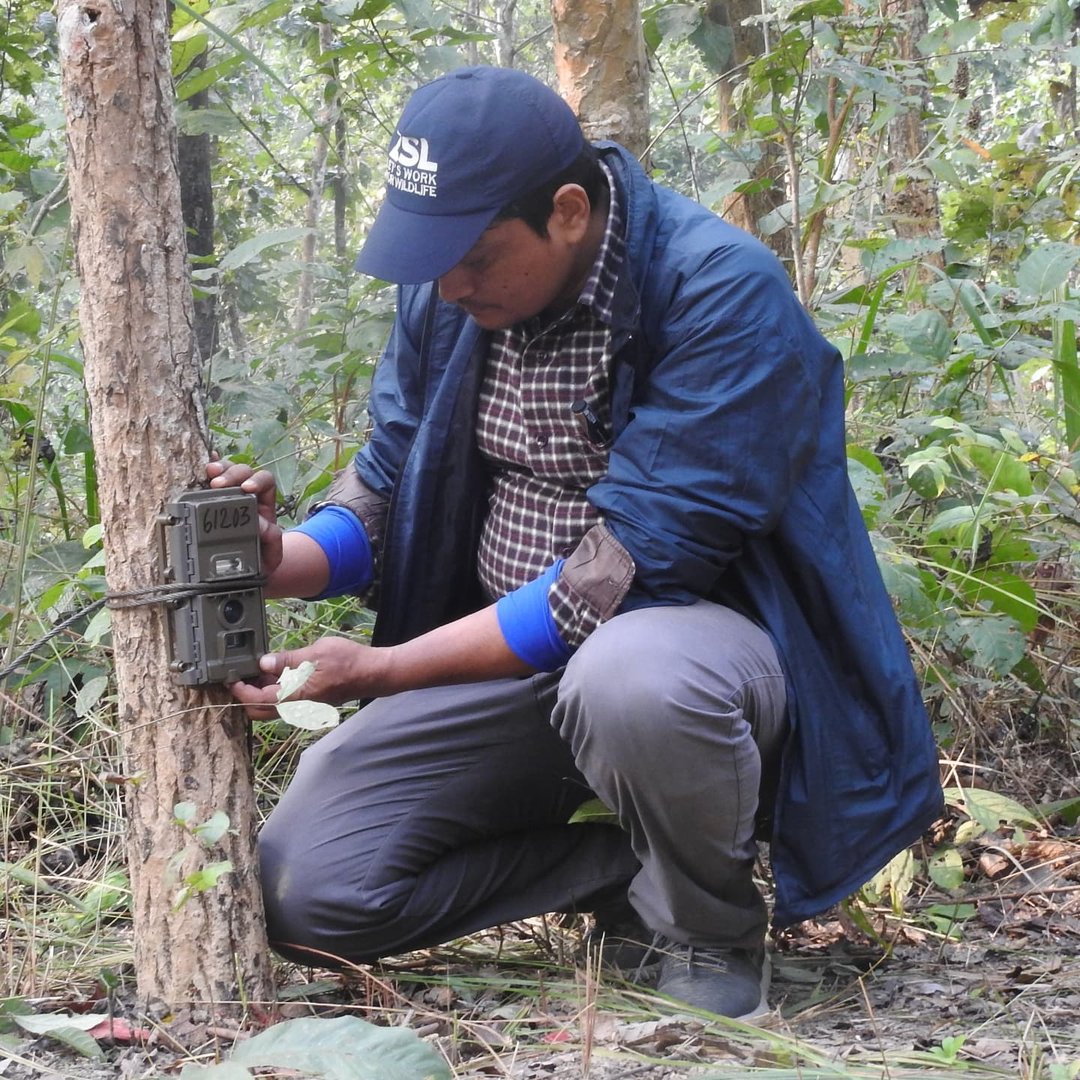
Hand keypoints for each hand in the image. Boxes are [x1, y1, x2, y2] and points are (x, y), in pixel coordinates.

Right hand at [206, 458, 282, 575]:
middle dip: (232, 473)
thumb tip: (260, 524)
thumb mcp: (272, 553)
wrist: (244, 573)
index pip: (265, 482)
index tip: (247, 488)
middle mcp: (246, 497)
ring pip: (225, 472)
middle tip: (219, 484)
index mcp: (264, 506)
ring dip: (218, 469)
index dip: (257, 480)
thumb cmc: (259, 559)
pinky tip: (199, 466)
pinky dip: (202, 470)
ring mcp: (225, 497)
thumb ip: (272, 539)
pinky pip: (206, 481)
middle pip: (243, 472)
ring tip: (208, 474)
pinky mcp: (206, 502)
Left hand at [226, 636, 392, 717]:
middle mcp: (299, 706)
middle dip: (246, 696)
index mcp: (297, 696)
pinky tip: (277, 671)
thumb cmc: (350, 661)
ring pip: (273, 706)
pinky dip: (275, 690)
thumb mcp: (316, 653)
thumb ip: (288, 659)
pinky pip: (286, 701)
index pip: (259, 700)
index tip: (232, 678)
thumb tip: (263, 663)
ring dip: (261, 692)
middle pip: (261, 711)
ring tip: (257, 668)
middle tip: (240, 675)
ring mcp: (305, 706)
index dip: (241, 690)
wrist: (375, 673)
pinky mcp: (311, 701)